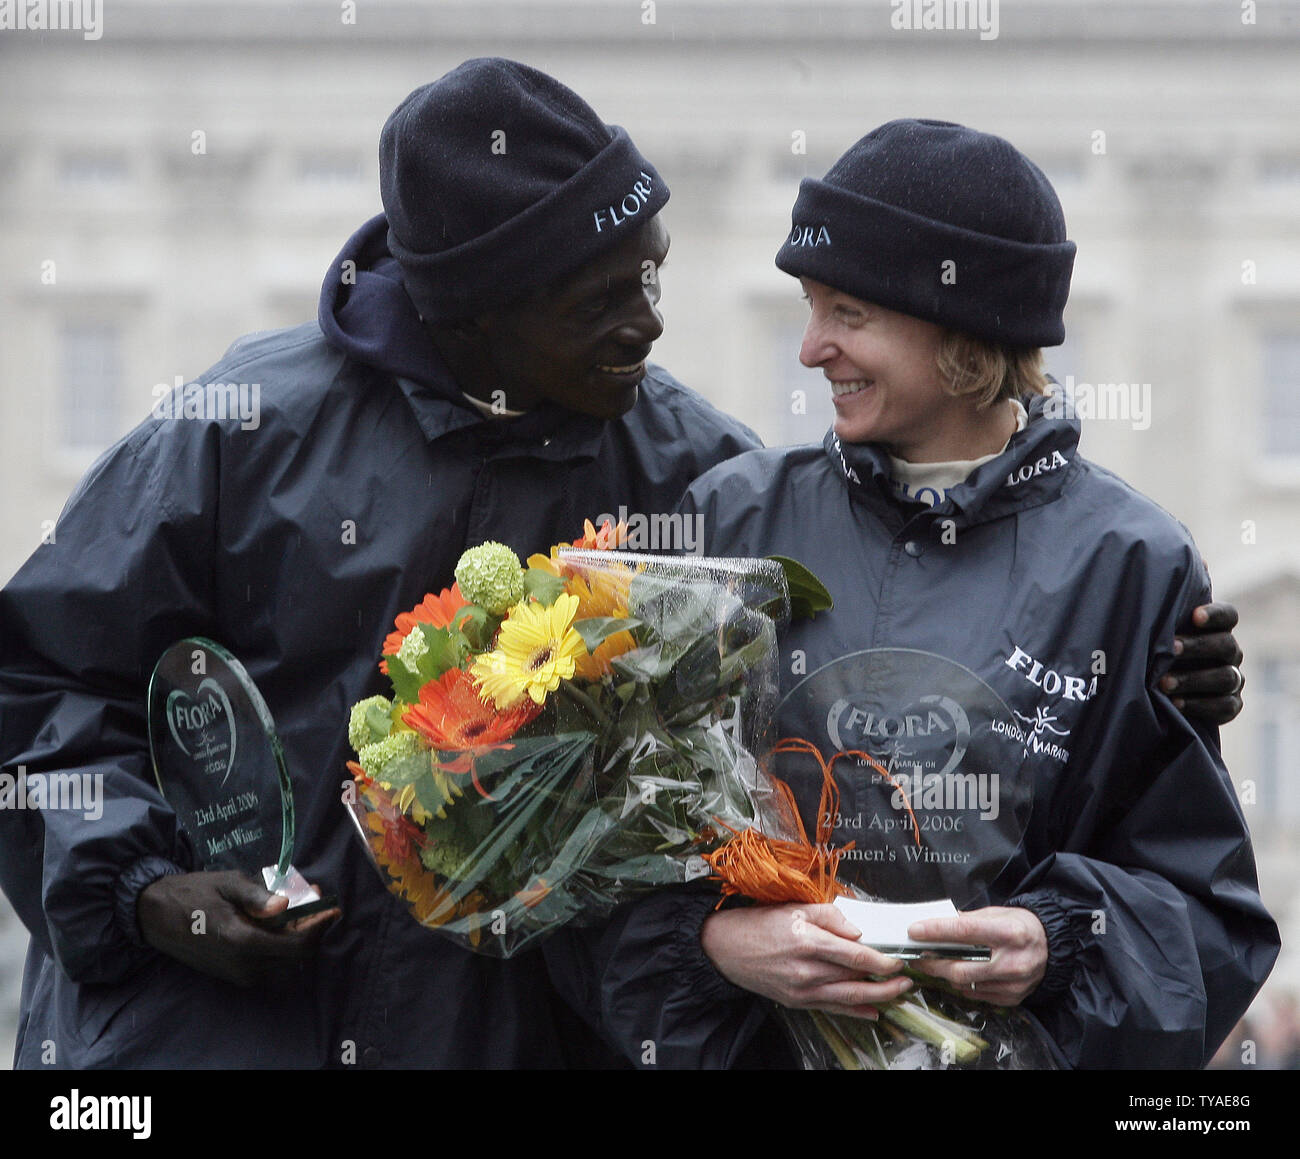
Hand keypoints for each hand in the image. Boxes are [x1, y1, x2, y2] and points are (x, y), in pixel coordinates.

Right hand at [138, 870, 340, 987]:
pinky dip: (283, 945)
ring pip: (287, 962)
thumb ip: (258, 895)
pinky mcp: (235, 975)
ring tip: (298, 906)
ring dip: (299, 937)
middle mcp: (244, 966)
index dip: (321, 928)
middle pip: (298, 956)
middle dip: (312, 927)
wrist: (155, 915)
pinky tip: (279, 920)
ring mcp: (239, 974)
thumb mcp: (227, 883)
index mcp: (242, 941)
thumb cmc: (193, 892)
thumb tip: (286, 904)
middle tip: (313, 896)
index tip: (331, 906)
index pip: (299, 947)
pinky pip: (272, 965)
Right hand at [700, 903, 910, 1018]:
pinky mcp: (796, 1002)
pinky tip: (871, 1011)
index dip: (882, 960)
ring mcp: (801, 990)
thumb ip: (830, 916)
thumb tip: (858, 931)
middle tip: (907, 981)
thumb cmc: (759, 924)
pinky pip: (832, 1008)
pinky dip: (854, 1011)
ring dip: (877, 999)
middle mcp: (807, 970)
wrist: (725, 948)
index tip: (899, 959)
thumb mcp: (794, 908)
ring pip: (848, 998)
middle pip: (857, 981)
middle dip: (887, 983)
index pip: (856, 955)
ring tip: (897, 995)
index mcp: (808, 941)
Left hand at [907, 906, 1046, 1006]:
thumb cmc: (1020, 926)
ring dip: (945, 975)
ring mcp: (1013, 983)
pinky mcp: (1013, 997)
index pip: (965, 931)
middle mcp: (1012, 960)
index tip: (915, 931)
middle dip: (933, 962)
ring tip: (934, 964)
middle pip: (961, 967)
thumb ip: (968, 920)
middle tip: (916, 956)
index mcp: (1009, 932)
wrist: (1052, 947)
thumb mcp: (996, 913)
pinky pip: (977, 994)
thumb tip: (935, 924)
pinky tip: (959, 974)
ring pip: (966, 984)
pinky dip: (963, 985)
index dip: (937, 931)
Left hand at [1165, 601, 1243, 724]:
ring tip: (1164, 683)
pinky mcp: (1231, 705)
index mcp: (1216, 631)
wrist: (1160, 699)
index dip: (1215, 615)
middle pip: (1226, 645)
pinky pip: (1224, 707)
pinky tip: (1175, 703)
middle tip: (1172, 648)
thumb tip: (1141, 620)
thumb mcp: (1157, 642)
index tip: (1195, 615)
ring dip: (1193, 679)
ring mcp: (1233, 680)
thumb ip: (1160, 632)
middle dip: (1198, 646)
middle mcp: (1230, 654)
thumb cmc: (1155, 658)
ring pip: (1225, 677)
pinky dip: (1199, 705)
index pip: (1227, 616)